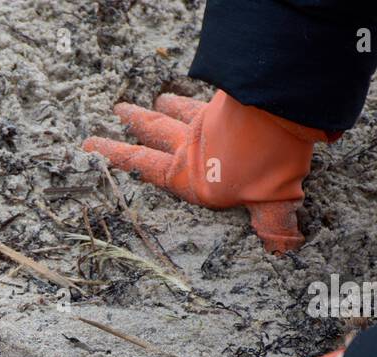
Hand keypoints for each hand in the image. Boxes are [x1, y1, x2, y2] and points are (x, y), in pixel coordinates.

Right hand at [83, 91, 328, 253]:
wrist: (281, 112)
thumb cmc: (270, 164)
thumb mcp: (273, 202)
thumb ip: (274, 223)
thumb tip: (286, 246)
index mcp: (189, 177)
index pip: (142, 166)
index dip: (114, 156)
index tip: (90, 147)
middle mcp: (190, 147)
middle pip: (153, 132)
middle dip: (132, 123)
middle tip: (116, 112)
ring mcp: (206, 121)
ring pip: (177, 112)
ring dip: (164, 107)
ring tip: (155, 100)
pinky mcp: (226, 102)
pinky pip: (206, 99)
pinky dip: (200, 96)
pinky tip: (206, 90)